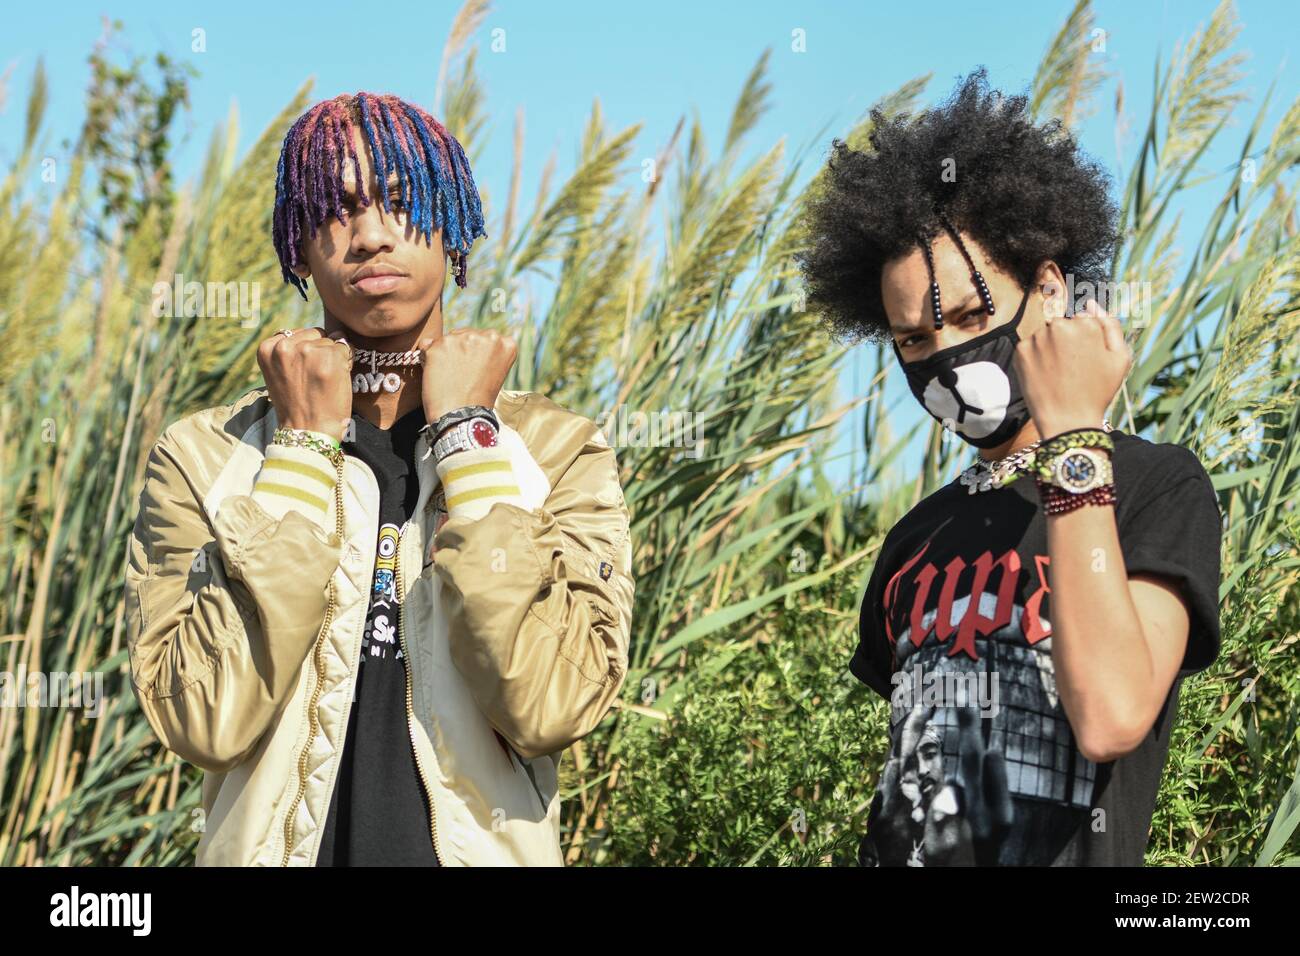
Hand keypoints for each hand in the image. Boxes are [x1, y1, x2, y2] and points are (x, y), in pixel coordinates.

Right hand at [256, 327, 352, 441]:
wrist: (308, 432)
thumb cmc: (297, 406)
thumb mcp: (280, 374)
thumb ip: (290, 351)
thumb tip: (320, 331)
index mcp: (268, 348)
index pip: (297, 335)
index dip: (306, 354)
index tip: (302, 374)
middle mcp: (285, 346)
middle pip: (316, 334)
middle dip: (321, 352)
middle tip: (315, 380)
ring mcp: (307, 350)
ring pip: (331, 341)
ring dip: (334, 358)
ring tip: (324, 382)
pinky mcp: (330, 357)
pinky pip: (346, 348)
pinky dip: (347, 363)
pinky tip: (335, 381)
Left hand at [418, 328, 517, 423]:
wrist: (461, 418)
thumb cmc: (478, 401)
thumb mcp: (493, 372)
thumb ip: (484, 351)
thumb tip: (456, 335)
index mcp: (505, 343)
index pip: (486, 338)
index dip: (476, 354)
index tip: (475, 371)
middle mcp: (486, 336)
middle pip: (465, 335)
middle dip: (459, 351)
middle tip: (460, 377)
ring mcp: (462, 339)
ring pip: (446, 340)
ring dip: (443, 354)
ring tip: (449, 378)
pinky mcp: (439, 345)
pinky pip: (426, 347)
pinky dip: (427, 359)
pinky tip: (435, 376)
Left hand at [1012, 298, 1132, 438]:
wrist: (1068, 422)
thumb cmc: (1098, 391)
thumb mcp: (1120, 358)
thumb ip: (1110, 325)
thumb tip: (1090, 304)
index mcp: (1086, 323)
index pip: (1083, 320)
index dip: (1085, 341)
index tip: (1086, 361)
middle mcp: (1060, 325)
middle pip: (1063, 326)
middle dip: (1066, 342)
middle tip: (1072, 369)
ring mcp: (1038, 337)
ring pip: (1045, 336)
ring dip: (1050, 348)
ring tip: (1058, 374)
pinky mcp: (1020, 351)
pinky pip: (1030, 347)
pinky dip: (1035, 358)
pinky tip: (1044, 375)